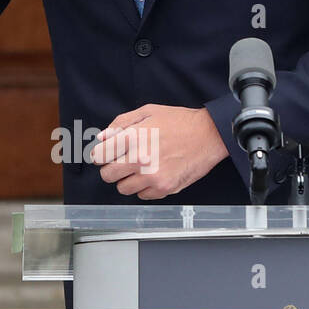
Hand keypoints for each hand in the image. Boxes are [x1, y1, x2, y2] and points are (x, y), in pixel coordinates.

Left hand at [89, 103, 228, 199]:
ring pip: (123, 188)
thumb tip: (102, 138)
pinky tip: (151, 175)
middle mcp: (140, 160)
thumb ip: (120, 123)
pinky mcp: (165, 188)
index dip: (100, 155)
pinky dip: (143, 187)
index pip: (99, 156)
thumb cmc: (179, 122)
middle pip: (107, 175)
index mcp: (132, 138)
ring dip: (126, 179)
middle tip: (120, 162)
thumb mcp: (147, 112)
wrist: (209, 135)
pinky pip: (142, 195)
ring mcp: (152, 177)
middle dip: (110, 168)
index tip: (104, 155)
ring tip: (138, 168)